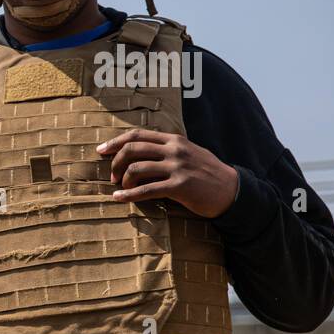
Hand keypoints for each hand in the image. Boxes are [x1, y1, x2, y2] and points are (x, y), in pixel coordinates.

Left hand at [97, 129, 239, 217]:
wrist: (232, 190)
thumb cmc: (206, 173)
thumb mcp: (188, 152)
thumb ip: (166, 149)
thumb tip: (137, 151)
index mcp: (174, 140)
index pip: (137, 135)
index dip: (115, 142)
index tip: (101, 150)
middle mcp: (174, 150)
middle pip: (132, 149)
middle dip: (115, 162)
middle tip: (112, 176)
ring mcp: (177, 167)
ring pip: (136, 168)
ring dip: (122, 180)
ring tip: (120, 189)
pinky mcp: (180, 186)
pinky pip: (146, 189)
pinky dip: (128, 195)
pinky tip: (119, 198)